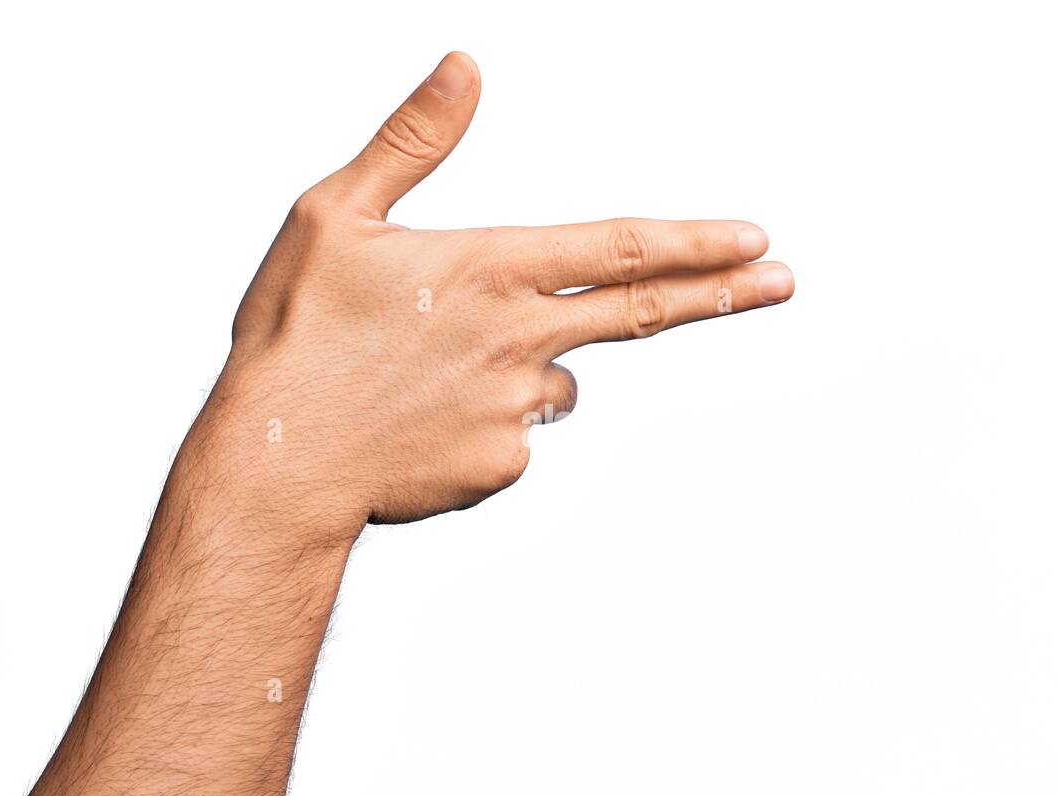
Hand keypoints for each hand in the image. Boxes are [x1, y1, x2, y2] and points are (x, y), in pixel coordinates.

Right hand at [203, 51, 793, 540]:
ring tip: (431, 377)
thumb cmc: (296, 335)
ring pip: (558, 382)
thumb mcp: (334, 214)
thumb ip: (413, 141)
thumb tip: (465, 66)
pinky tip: (422, 422)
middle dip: (722, 294)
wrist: (276, 461)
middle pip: (642, 311)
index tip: (753, 236)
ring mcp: (518, 410)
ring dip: (526, 369)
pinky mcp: (502, 465)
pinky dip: (488, 422)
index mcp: (491, 268)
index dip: (695, 240)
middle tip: (783, 281)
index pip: (621, 247)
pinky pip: (517, 436)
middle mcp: (522, 339)